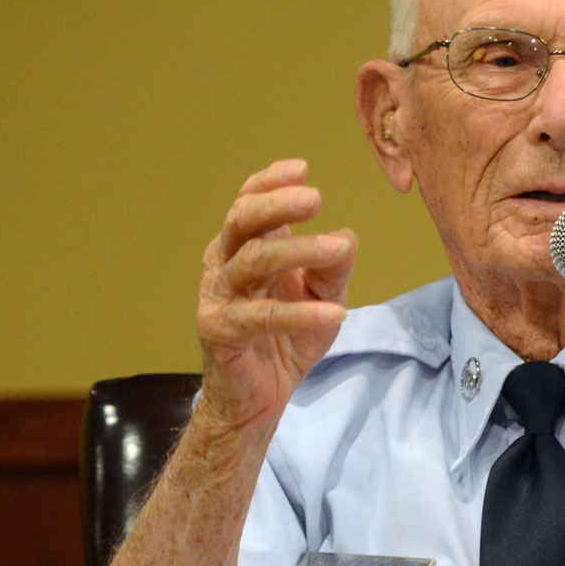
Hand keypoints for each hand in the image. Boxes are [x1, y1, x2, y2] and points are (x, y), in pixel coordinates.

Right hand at [197, 159, 355, 433]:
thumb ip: (333, 268)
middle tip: (315, 196)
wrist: (259, 397)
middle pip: (242, 222)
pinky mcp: (219, 331)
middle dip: (277, 204)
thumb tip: (346, 236)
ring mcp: (218, 297)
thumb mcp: (323, 297)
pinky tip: (336, 311)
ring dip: (297, 251)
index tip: (302, 168)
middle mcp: (224, 265)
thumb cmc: (288, 339)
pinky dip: (299, 313)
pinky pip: (260, 317)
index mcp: (244, 248)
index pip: (249, 204)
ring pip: (251, 262)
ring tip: (338, 248)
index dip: (270, 184)